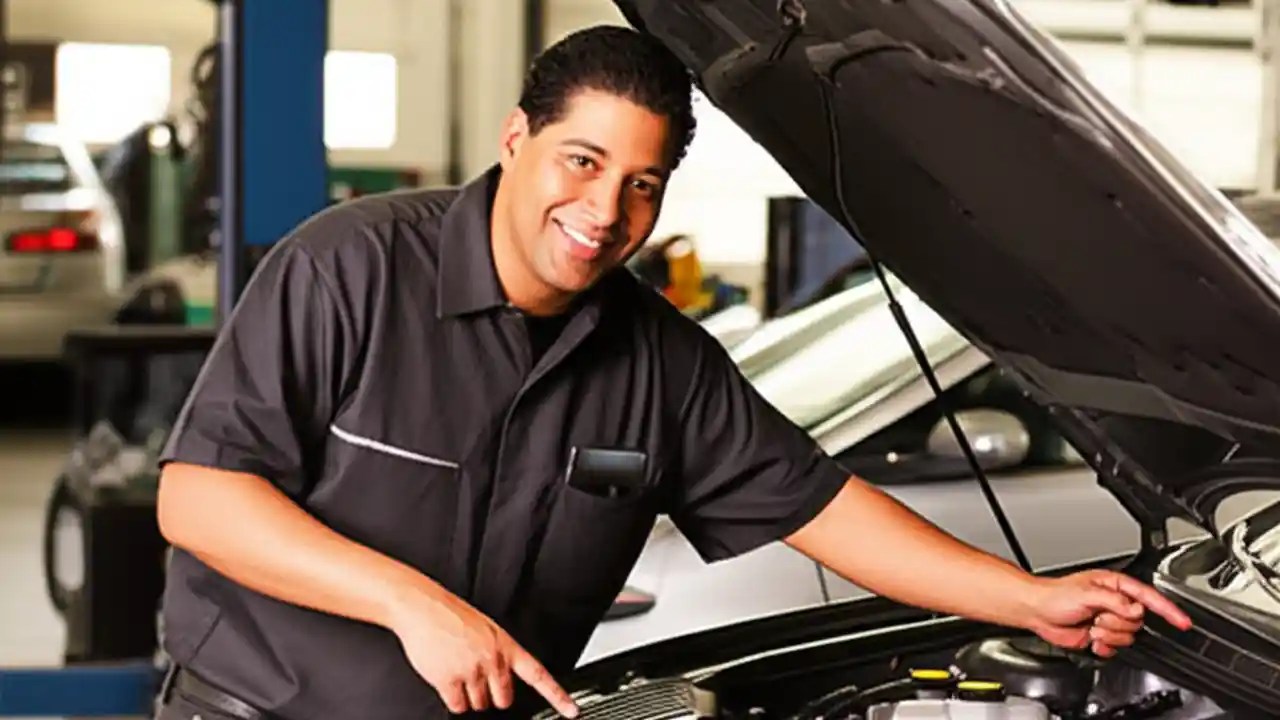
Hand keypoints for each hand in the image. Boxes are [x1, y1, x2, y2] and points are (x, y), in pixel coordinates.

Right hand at [388, 583, 578, 716]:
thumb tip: (502, 678)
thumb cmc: (451, 616)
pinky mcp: (449, 680)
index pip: (538, 675)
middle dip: (492, 695)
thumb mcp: (486, 629)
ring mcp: (472, 670)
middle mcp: (493, 659)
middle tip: (477, 678)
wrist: (422, 608)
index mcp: (505, 645)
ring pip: (480, 705)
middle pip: (504, 699)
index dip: (558, 696)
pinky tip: (447, 680)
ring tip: (458, 670)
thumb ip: (498, 654)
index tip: (572, 711)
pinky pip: (458, 707)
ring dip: (470, 695)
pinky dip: (454, 700)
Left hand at [1024, 570, 1192, 657]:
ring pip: (1128, 635)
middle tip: (1098, 616)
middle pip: (1138, 621)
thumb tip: (1135, 609)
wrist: (1038, 611)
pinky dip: (1103, 646)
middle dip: (1118, 622)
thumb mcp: (1087, 593)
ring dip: (1108, 634)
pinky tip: (1090, 637)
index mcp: (1115, 586)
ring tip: (1091, 625)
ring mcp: (1109, 620)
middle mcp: (1115, 603)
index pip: (1149, 598)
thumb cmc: (1055, 595)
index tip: (1183, 621)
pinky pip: (1115, 647)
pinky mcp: (1102, 635)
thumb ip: (1115, 601)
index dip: (1168, 610)